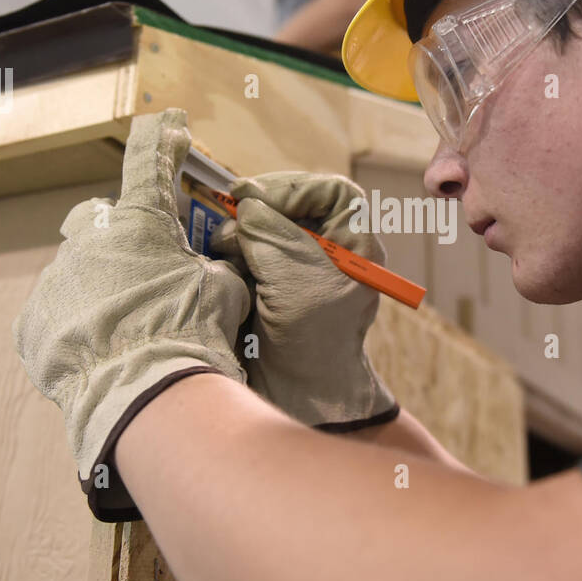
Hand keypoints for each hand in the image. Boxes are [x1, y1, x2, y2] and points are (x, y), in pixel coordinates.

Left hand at [12, 109, 250, 519]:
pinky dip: (75, 330)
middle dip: (115, 235)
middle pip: (97, 220)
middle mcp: (90, 238)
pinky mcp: (31, 322)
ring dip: (97, 292)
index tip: (168, 123)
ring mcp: (55, 279)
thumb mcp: (224, 291)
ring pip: (76, 274)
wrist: (142, 391)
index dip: (162, 139)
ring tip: (125, 334)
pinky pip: (55, 317)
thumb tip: (212, 269)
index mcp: (140, 220)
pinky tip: (100, 354)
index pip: (150, 160)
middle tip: (140, 268)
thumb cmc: (191, 331)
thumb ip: (212, 268)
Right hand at [211, 171, 398, 430]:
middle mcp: (329, 250)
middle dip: (261, 210)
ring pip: (266, 227)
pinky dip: (234, 253)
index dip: (295, 187)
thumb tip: (246, 204)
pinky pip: (249, 252)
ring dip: (241, 233)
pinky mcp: (271, 282)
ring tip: (226, 250)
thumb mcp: (293, 273)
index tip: (259, 199)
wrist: (299, 393)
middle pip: (294, 204)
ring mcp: (298, 267)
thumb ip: (269, 230)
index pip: (332, 192)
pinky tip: (226, 268)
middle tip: (233, 216)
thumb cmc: (312, 335)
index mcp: (355, 245)